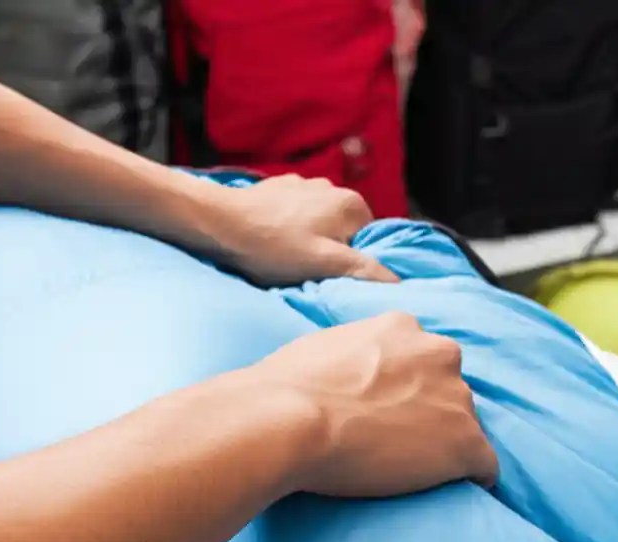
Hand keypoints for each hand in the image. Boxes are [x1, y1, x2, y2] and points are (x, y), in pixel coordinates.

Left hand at [208, 174, 398, 285]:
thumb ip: (363, 270)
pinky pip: (296, 213)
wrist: (221, 222)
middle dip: (331, 249)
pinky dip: (290, 227)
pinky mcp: (279, 188)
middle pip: (344, 229)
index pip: (369, 241)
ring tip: (286, 256)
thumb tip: (396, 280)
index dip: (353, 261)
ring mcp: (304, 184)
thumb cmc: (274, 247)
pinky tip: (272, 240)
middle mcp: (332, 187)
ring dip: (309, 238)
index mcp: (351, 204)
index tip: (331, 275)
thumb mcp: (324, 264)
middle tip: (307, 269)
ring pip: (319, 221)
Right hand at [250, 312, 498, 496]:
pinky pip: (485, 464)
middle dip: (429, 409)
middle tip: (397, 438)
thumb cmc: (285, 388)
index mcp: (402, 328)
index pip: (420, 357)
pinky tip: (458, 488)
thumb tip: (336, 373)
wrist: (289, 421)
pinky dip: (474, 477)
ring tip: (412, 468)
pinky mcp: (464, 442)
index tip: (390, 407)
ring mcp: (455, 398)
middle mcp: (437, 354)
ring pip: (464, 424)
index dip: (406, 385)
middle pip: (448, 387)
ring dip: (444, 443)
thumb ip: (348, 354)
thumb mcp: (321, 347)